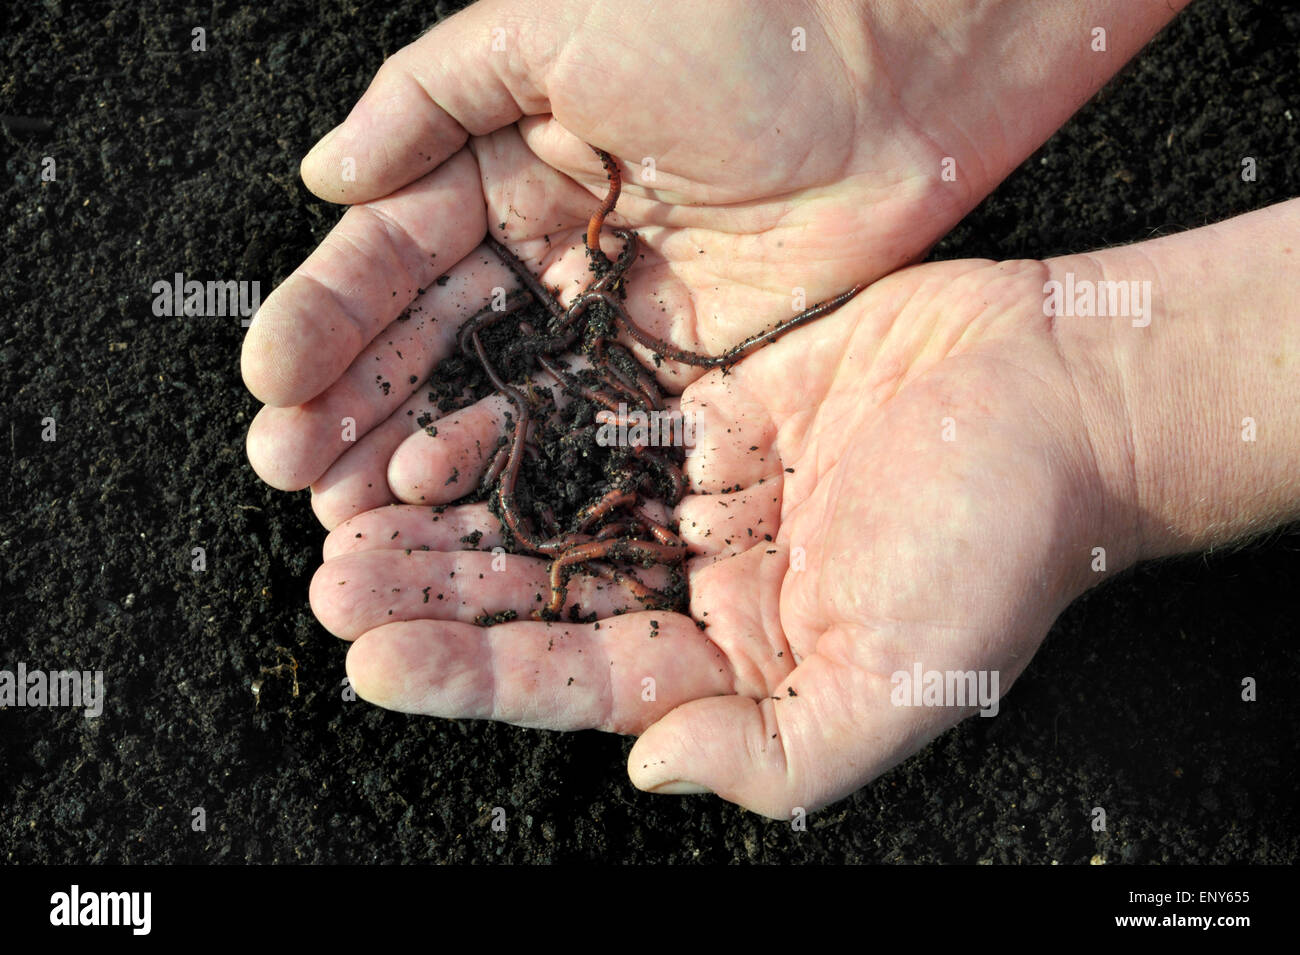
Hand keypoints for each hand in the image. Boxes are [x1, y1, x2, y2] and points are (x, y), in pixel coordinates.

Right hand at [240, 0, 1184, 528]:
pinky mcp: (680, 357)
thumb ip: (430, 100)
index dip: (332, 316)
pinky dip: (522, 460)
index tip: (273, 381)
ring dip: (423, 447)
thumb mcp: (551, 22)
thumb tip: (326, 175)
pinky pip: (584, 416)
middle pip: (438, 336)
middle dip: (361, 401)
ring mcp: (615, 305)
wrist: (894, 60)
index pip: (398, 249)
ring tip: (350, 507)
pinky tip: (459, 502)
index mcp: (509, 152)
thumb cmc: (728, 14)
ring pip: (500, 389)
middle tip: (292, 469)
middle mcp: (553, 236)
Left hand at [308, 254, 1127, 816]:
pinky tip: (450, 434)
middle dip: (443, 597)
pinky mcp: (719, 408)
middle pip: (551, 598)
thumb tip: (656, 771)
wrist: (1063, 398)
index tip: (376, 660)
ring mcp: (710, 497)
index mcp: (745, 667)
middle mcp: (714, 588)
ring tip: (356, 515)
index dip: (478, 674)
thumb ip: (777, 751)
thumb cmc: (998, 546)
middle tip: (334, 585)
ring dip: (464, 516)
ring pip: (560, 513)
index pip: (584, 682)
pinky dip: (529, 430)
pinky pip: (603, 423)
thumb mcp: (901, 685)